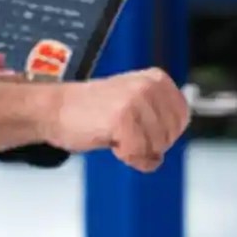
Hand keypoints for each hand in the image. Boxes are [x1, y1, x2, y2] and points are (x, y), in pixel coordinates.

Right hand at [49, 68, 189, 171]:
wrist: (54, 108)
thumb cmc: (90, 110)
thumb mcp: (133, 101)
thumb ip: (158, 116)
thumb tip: (170, 145)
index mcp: (156, 79)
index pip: (182, 118)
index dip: (165, 135)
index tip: (143, 132)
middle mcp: (149, 86)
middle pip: (170, 136)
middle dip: (150, 146)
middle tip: (125, 136)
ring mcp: (137, 101)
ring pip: (155, 147)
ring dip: (136, 153)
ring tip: (116, 136)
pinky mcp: (123, 118)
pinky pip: (137, 154)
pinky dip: (126, 157)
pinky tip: (112, 144)